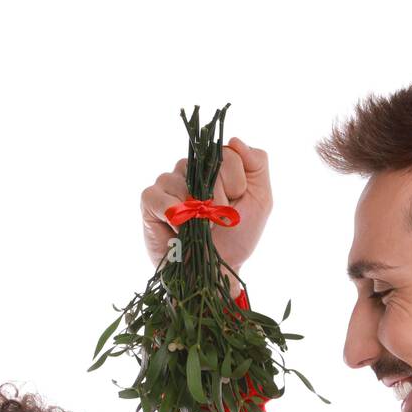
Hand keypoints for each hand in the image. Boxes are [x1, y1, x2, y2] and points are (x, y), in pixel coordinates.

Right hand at [140, 136, 271, 296]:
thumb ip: (257, 164)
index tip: (237, 204)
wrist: (217, 271)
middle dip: (219, 199)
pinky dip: (173, 215)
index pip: (227, 153)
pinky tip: (180, 230)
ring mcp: (168, 182)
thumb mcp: (261, 200)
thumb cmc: (237, 238)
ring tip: (200, 228)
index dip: (236, 182)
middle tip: (218, 221)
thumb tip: (234, 139)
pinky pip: (157, 196)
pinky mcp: (150, 201)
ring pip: (181, 179)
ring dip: (197, 211)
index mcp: (215, 164)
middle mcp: (190, 168)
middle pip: (204, 164)